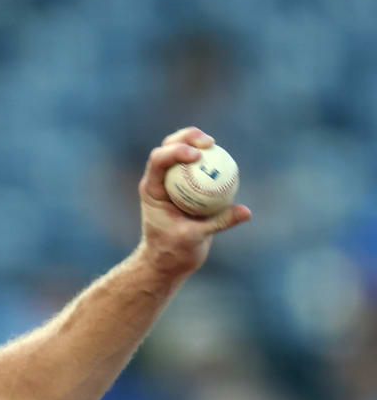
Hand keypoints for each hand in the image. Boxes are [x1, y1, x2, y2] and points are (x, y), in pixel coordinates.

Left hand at [137, 126, 251, 278]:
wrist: (168, 261)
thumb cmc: (174, 251)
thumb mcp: (195, 238)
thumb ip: (219, 222)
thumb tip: (246, 211)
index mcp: (152, 190)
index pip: (158, 161)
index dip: (176, 152)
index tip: (197, 156)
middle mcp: (159, 182)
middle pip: (167, 148)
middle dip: (185, 138)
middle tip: (208, 141)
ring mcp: (171, 183)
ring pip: (180, 154)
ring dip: (194, 143)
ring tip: (212, 143)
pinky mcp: (184, 187)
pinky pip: (196, 169)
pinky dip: (208, 161)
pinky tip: (223, 160)